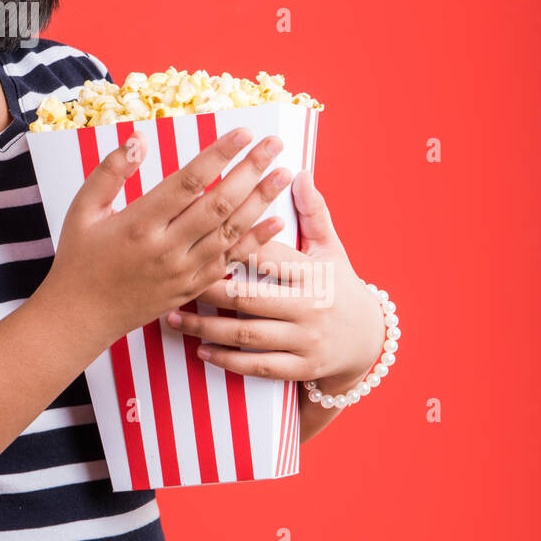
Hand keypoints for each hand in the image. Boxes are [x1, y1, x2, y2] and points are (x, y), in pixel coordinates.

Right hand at [46, 127, 292, 349]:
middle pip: (218, 203)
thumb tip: (139, 138)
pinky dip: (257, 241)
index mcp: (139, 224)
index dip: (219, 155)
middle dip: (251, 170)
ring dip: (262, 201)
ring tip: (285, 173)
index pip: (188, 181)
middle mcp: (166, 248)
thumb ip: (111, 171)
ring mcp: (183, 272)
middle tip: (275, 144)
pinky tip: (278, 221)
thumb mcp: (83, 208)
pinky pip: (231, 262)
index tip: (243, 133)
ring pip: (231, 232)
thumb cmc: (80, 257)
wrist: (82, 315)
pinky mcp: (192, 288)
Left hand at [165, 169, 385, 386]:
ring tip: (174, 317)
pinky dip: (228, 360)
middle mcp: (310, 307)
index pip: (267, 255)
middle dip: (208, 291)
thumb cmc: (339, 284)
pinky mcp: (302, 368)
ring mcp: (306, 340)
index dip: (231, 247)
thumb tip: (299, 172)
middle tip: (171, 281)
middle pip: (250, 297)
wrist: (369, 339)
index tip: (196, 240)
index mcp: (312, 273)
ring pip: (248, 335)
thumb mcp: (330, 247)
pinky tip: (201, 351)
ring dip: (207, 328)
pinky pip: (259, 366)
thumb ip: (313, 211)